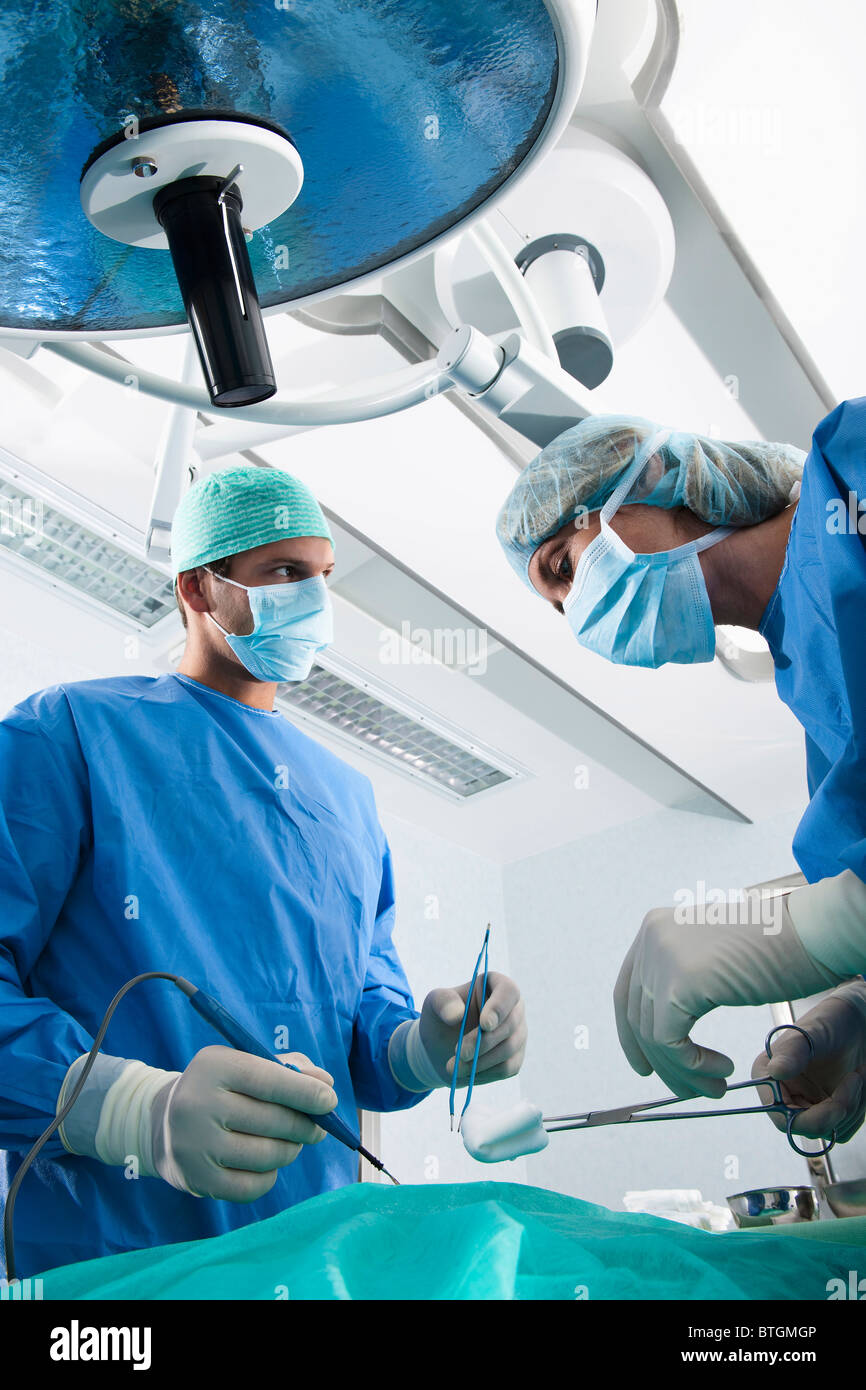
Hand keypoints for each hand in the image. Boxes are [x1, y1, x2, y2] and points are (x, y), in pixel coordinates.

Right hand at [151, 1045, 336, 1200]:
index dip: (305, 1092)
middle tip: (318, 1128)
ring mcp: (194, 1145)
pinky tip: (267, 1164)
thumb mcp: (246, 1064)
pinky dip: (270, 1176)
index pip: (269, 1080)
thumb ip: (290, 1069)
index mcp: (213, 1066)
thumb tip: (326, 1085)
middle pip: (273, 1120)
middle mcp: (198, 1104)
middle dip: (305, 1125)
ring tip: (291, 1143)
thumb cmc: (221, 1088)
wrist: (164, 1121)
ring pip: (267, 1155)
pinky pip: (253, 1186)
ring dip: (290, 1150)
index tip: (329, 1101)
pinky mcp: (196, 1179)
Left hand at [419, 972, 526, 1085]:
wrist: (439, 1046)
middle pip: (510, 1024)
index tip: (484, 1025)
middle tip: (459, 1053)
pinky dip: (485, 1073)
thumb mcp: (434, 1003)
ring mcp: (517, 1033)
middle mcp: (513, 1008)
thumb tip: (457, 1014)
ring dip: (481, 1061)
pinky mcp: (515, 1056)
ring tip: (455, 1066)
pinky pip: (508, 1067)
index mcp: (496, 986)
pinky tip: (466, 1072)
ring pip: (510, 1048)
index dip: (500, 1008)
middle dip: (483, 1042)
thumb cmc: (441, 1017)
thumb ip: (444, 1003)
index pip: (509, 992)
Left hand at [614, 899, 842, 1099]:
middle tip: (690, 1089)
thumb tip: (665, 1021)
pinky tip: (722, 1071)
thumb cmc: (780, 947)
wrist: (812, 934)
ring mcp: (662, 957)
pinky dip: (692, 1067)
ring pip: (653, 1035)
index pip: (627, 991)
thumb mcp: (715, 956)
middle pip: (637, 1016)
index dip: (633, 1036)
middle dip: (662, 1062)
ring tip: (715, 1088)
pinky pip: (669, 1043)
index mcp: (656, 927)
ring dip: (683, 1072)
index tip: (647, 1067)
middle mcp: (652, 937)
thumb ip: (685, 976)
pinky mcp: (679, 983)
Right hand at [751, 981, 865, 1143]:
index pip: (780, 1116)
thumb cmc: (831, 1019)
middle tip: (856, 1079)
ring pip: (831, 1129)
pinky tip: (859, 1083)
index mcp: (768, 1076)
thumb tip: (775, 1071)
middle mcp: (784, 1094)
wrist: (858, 1022)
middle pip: (808, 1127)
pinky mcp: (828, 1111)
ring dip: (853, 1106)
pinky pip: (844, 1129)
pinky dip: (858, 1110)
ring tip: (858, 1073)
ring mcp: (807, 1105)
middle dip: (838, 1109)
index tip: (839, 1105)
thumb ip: (792, 1052)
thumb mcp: (812, 1032)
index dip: (810, 1119)